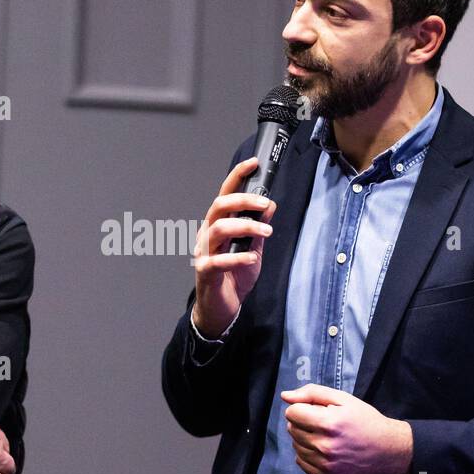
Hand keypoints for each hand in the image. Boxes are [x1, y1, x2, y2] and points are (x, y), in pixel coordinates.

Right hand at [190, 156, 276, 337]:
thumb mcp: (253, 248)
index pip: (225, 195)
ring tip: (266, 231)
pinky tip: (251, 258)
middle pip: (219, 206)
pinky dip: (237, 257)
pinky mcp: (205, 272)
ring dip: (246, 226)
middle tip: (265, 205)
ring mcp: (204, 252)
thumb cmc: (234, 278)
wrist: (222, 310)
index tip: (253, 163)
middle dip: (243, 201)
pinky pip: (218, 260)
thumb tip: (270, 204)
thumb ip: (258, 228)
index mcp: (218, 225)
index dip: (237, 177)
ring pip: (219, 228)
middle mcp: (208, 234)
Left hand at [280, 384, 412, 473]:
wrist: (387, 449)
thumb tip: (285, 396)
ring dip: (305, 438)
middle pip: (292, 429)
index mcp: (328, 423)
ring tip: (325, 435)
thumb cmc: (365, 420)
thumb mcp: (343, 398)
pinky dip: (308, 454)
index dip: (303, 408)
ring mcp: (325, 464)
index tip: (316, 410)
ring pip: (295, 445)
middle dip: (303, 422)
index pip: (292, 413)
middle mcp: (324, 446)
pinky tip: (323, 449)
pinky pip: (301, 462)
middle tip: (323, 422)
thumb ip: (312, 393)